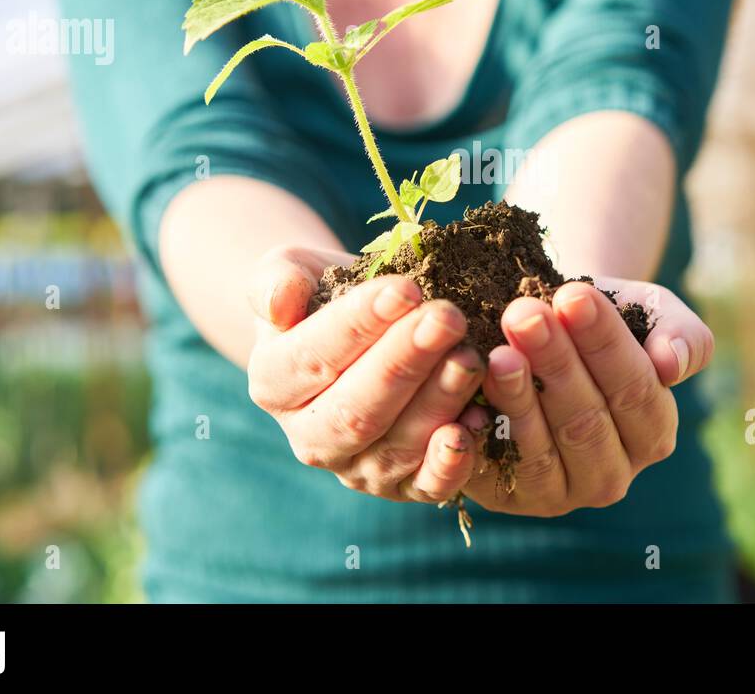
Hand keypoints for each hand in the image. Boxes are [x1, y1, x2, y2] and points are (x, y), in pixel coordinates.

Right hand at [246, 245, 484, 503]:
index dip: (359, 324)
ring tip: (470, 356)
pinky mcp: (405, 486)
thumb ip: (278, 279)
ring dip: (438, 401)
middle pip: (356, 410)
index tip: (405, 288)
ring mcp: (357, 468)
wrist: (363, 327)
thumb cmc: (326, 291)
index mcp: (274, 384)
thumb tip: (279, 302)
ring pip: (396, 446)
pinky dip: (454, 461)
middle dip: (405, 362)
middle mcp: (309, 438)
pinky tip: (480, 419)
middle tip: (448, 318)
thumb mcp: (294, 269)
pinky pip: (428, 486)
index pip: (314, 358)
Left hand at [460, 279, 713, 516]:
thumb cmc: (599, 321)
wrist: (540, 333)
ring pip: (539, 450)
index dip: (604, 344)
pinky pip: (491, 471)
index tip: (572, 295)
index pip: (635, 391)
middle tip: (524, 314)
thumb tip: (671, 364)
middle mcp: (611, 476)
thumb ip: (682, 335)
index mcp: (653, 434)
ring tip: (498, 352)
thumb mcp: (651, 312)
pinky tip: (467, 396)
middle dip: (554, 364)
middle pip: (585, 421)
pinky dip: (478, 436)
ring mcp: (558, 494)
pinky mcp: (506, 497)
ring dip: (517, 399)